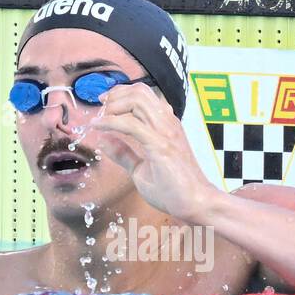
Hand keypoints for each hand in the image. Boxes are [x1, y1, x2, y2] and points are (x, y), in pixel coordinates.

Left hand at [93, 84, 220, 222]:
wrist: (195, 203)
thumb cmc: (174, 189)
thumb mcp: (141, 169)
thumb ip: (124, 154)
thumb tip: (103, 141)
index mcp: (166, 125)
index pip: (143, 94)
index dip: (120, 94)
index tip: (104, 105)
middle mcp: (167, 123)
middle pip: (139, 91)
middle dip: (114, 95)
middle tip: (100, 109)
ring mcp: (166, 131)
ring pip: (136, 100)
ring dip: (113, 106)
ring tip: (101, 119)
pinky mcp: (160, 145)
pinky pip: (131, 124)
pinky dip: (110, 122)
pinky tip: (99, 127)